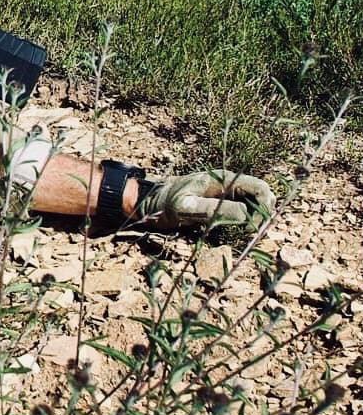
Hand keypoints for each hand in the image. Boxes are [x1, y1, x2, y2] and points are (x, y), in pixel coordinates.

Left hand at [137, 169, 274, 229]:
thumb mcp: (185, 207)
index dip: (265, 208)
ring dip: (253, 223)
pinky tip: (230, 234)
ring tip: (238, 235)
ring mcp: (226, 195)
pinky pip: (242, 215)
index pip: (261, 189)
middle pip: (262, 199)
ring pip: (254, 208)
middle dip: (261, 217)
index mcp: (224, 179)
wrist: (148, 201)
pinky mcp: (221, 206)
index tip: (254, 227)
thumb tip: (245, 215)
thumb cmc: (164, 202)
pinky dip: (242, 226)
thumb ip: (213, 210)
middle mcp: (229, 185)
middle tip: (247, 234)